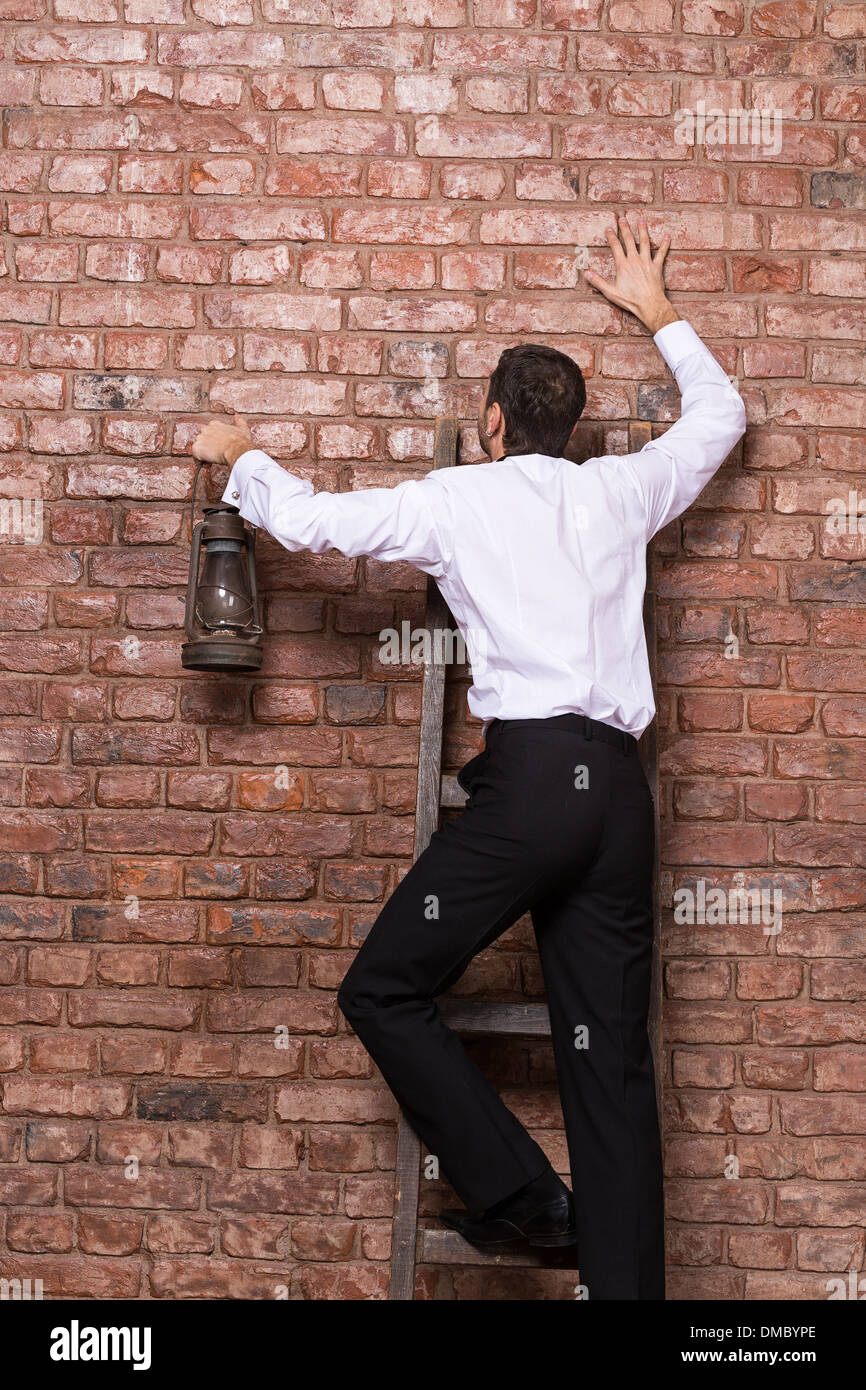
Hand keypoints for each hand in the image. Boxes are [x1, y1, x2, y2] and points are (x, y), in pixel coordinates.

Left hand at [191, 415, 253, 466]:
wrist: (236, 450)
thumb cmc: (240, 441)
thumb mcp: (242, 428)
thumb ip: (238, 421)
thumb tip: (237, 416)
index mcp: (214, 424)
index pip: (209, 430)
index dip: (213, 439)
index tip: (218, 445)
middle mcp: (205, 429)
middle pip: (202, 438)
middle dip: (207, 445)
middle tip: (215, 453)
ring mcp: (200, 438)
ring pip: (198, 446)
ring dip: (203, 452)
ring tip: (212, 458)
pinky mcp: (197, 448)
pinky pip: (195, 455)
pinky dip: (199, 460)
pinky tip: (207, 462)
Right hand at [585, 214, 678, 334]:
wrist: (649, 304)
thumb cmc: (630, 300)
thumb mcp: (610, 292)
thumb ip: (598, 282)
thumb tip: (586, 274)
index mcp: (623, 265)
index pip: (616, 246)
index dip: (611, 236)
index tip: (608, 228)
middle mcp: (635, 260)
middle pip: (629, 240)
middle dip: (625, 228)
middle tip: (622, 219)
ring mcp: (647, 262)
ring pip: (645, 242)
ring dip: (642, 230)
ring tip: (640, 220)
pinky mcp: (657, 266)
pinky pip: (661, 253)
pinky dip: (664, 244)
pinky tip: (667, 236)